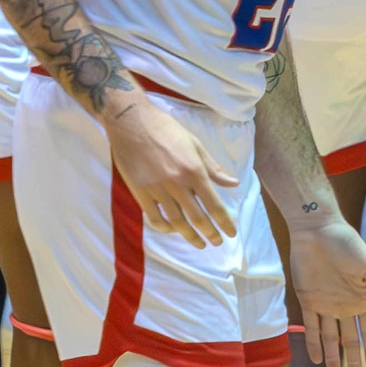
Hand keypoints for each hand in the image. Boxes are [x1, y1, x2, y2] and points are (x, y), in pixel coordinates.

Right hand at [106, 99, 239, 248]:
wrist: (132, 123)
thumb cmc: (166, 130)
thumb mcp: (195, 144)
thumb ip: (213, 168)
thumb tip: (233, 183)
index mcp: (194, 171)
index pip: (214, 204)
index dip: (224, 222)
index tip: (231, 234)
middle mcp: (178, 184)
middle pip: (197, 218)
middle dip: (210, 233)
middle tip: (217, 242)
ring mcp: (157, 190)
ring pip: (177, 222)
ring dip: (190, 236)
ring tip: (199, 243)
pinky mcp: (140, 193)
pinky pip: (155, 218)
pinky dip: (165, 229)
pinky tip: (173, 230)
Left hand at [287, 218, 365, 366]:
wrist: (317, 229)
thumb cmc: (347, 244)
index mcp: (362, 298)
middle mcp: (344, 305)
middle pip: (350, 339)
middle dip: (354, 361)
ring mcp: (325, 304)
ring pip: (330, 338)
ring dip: (332, 357)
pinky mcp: (307, 300)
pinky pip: (310, 327)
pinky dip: (313, 343)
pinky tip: (316, 359)